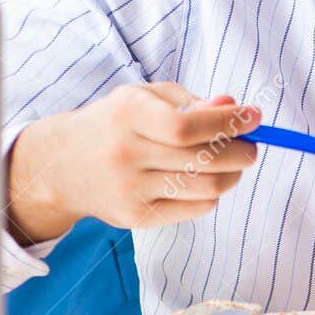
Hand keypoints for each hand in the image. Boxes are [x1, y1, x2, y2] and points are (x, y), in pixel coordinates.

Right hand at [5, 83, 261, 244]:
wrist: (60, 165)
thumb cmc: (114, 123)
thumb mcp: (145, 97)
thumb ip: (191, 101)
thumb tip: (233, 107)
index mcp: (128, 115)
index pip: (189, 126)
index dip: (229, 123)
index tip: (254, 117)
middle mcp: (126, 153)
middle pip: (204, 160)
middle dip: (242, 151)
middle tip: (250, 145)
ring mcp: (129, 190)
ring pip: (207, 188)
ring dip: (234, 174)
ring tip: (234, 163)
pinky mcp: (135, 217)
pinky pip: (195, 209)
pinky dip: (213, 194)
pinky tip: (207, 180)